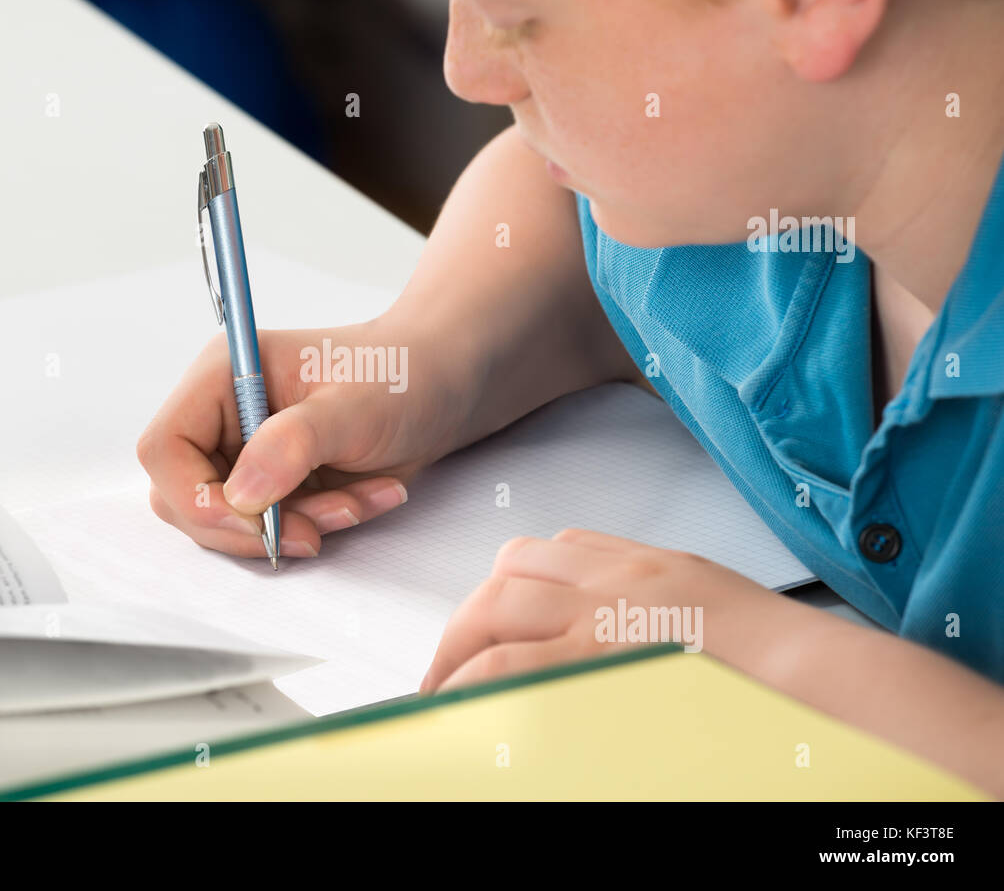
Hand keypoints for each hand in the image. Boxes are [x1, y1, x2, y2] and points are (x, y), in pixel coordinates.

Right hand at [137, 320, 472, 559]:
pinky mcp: (273, 484)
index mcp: (225, 376)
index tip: (253, 520)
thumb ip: (295, 443)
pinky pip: (272, 530)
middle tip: (315, 528)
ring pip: (231, 523)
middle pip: (185, 497)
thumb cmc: (402, 373)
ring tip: (358, 500)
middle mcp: (225, 414)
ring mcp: (246, 452)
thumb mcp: (355, 406)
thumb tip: (241, 493)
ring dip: (296, 528)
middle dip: (253, 525)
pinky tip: (365, 497)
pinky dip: (318, 527)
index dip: (196, 495)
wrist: (443, 386)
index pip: (165, 448)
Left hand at [420, 528, 785, 691]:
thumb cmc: (771, 649)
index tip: (491, 620)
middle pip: (510, 573)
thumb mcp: (704, 599)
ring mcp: (601, 611)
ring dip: (459, 646)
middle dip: (468, 618)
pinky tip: (461, 699)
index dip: (508, 585)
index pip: (549, 552)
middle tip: (449, 661)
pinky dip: (477, 676)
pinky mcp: (597, 653)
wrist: (807, 670)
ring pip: (498, 605)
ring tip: (442, 687)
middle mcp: (612, 576)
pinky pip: (514, 659)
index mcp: (639, 563)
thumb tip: (613, 630)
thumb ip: (650, 598)